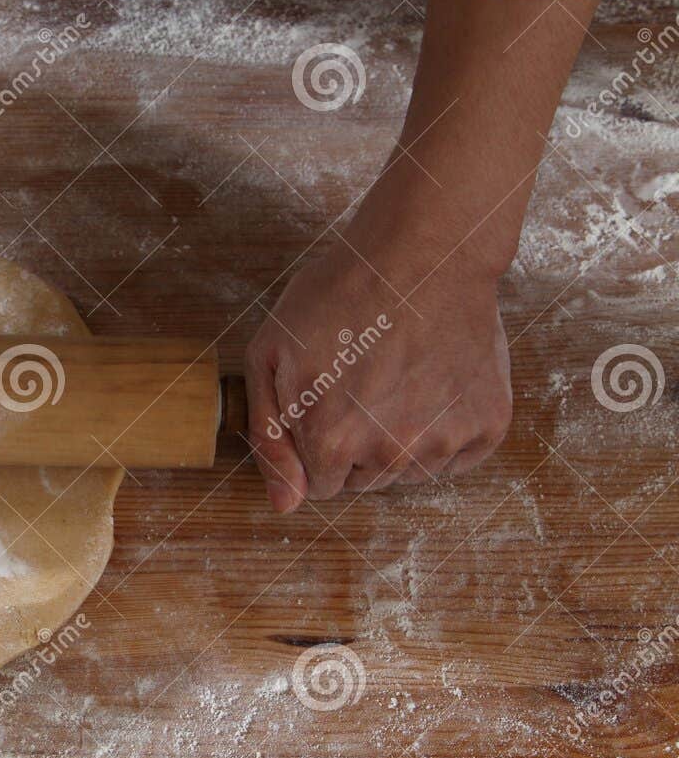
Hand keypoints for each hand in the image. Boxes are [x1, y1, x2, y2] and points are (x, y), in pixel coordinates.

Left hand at [244, 245, 511, 513]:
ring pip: (409, 470)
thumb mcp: (269, 356)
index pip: (318, 485)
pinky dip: (447, 427)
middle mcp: (390, 455)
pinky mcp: (489, 424)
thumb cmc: (339, 295)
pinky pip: (458, 457)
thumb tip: (285, 505)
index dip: (318, 444)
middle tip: (364, 380)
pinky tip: (435, 381)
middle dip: (357, 443)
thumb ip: (269, 438)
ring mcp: (444, 442)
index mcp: (331, 443)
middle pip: (363, 481)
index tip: (328, 402)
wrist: (423, 252)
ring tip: (400, 375)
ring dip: (402, 437)